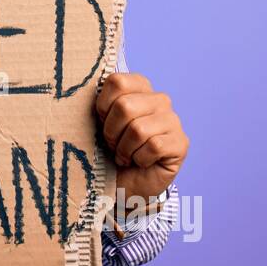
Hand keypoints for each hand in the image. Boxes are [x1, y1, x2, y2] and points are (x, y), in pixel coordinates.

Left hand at [94, 72, 187, 209]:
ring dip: (124, 149)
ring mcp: (173, 120)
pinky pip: (154, 146)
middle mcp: (159, 99)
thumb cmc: (110, 149)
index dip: (103, 106)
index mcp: (139, 87)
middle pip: (125, 106)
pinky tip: (140, 162)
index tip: (102, 122)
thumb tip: (86, 87)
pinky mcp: (180, 143)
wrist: (124, 183)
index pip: (117, 82)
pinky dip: (140, 159)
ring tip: (125, 155)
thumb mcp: (98, 122)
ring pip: (138, 129)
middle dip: (111, 132)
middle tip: (112, 144)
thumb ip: (100, 102)